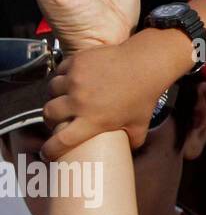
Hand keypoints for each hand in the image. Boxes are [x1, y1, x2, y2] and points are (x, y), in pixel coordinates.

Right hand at [40, 38, 170, 159]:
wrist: (147, 64)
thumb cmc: (144, 96)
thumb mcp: (140, 124)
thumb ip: (133, 140)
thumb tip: (128, 150)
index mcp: (92, 120)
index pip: (60, 141)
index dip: (50, 150)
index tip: (48, 152)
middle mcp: (80, 101)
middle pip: (48, 114)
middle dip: (51, 118)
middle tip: (59, 117)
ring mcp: (76, 79)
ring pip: (52, 90)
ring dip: (57, 94)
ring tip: (66, 96)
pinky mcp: (77, 61)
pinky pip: (60, 71)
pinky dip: (63, 75)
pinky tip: (72, 78)